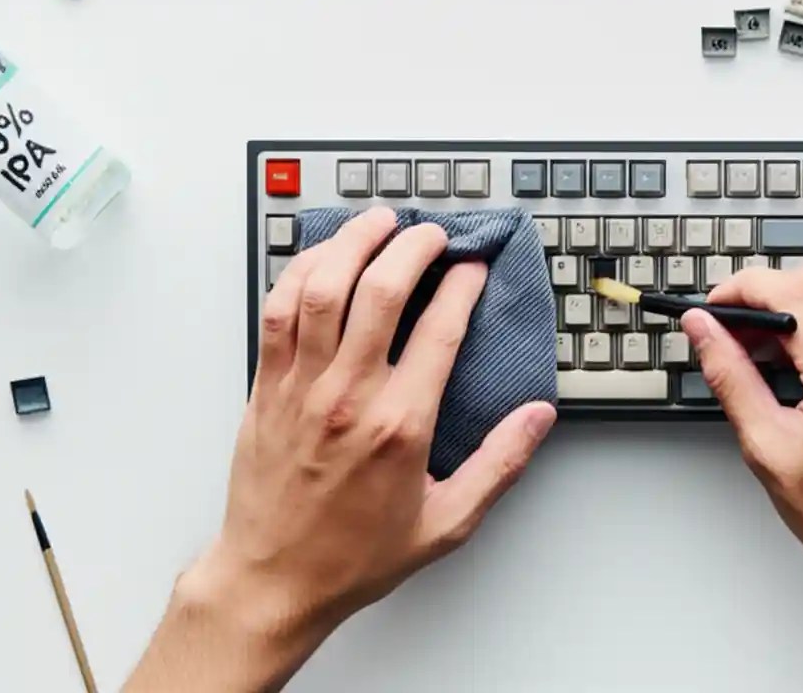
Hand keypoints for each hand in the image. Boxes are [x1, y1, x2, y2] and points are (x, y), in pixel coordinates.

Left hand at [125, 207, 556, 691]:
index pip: (439, 328)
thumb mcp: (447, 522)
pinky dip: (299, 273)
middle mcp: (349, 396)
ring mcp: (301, 387)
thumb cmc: (355, 556)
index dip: (462, 285)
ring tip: (378, 222)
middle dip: (413, 247)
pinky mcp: (266, 387)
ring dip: (353, 243)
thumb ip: (499, 465)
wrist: (273, 580)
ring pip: (322, 288)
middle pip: (382, 290)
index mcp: (400, 425)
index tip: (474, 267)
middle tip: (432, 234)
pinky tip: (320, 257)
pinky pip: (277, 311)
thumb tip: (536, 418)